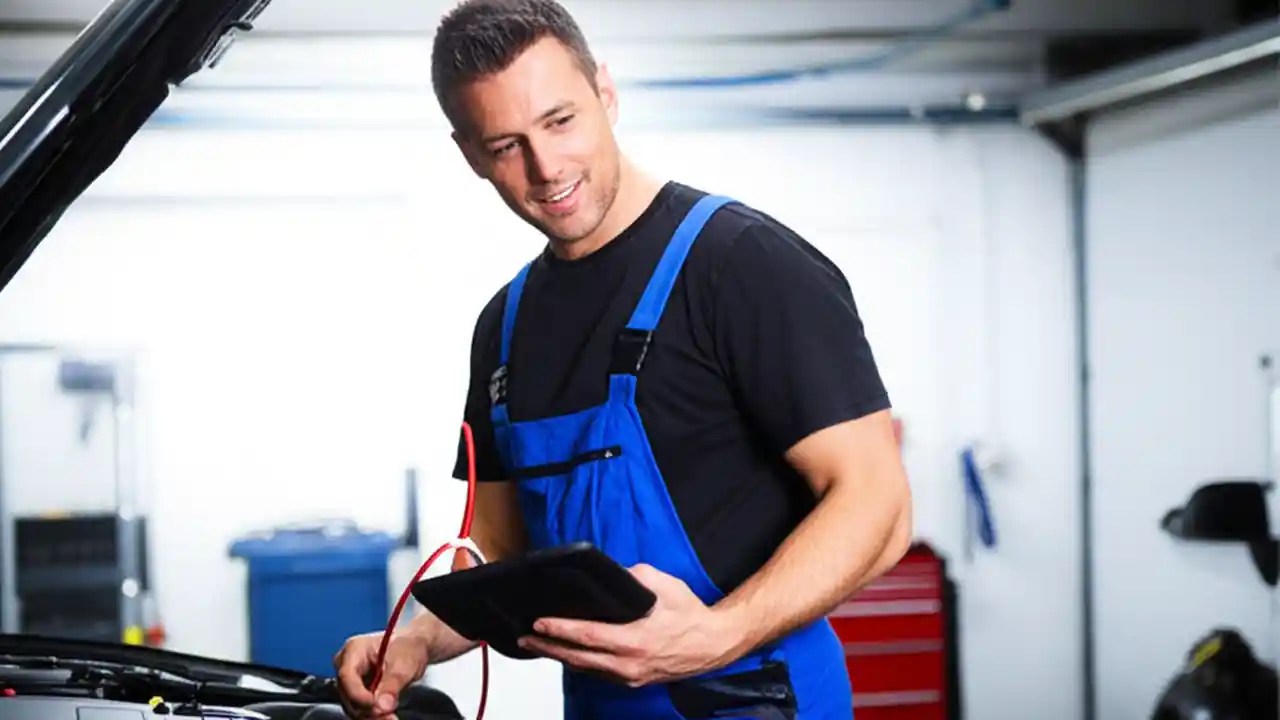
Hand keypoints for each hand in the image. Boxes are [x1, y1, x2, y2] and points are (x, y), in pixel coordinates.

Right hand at [334, 630, 428, 718]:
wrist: (413, 647)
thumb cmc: (407, 647)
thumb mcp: (404, 663)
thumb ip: (392, 684)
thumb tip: (382, 705)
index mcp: (353, 650)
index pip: (347, 676)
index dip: (359, 695)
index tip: (376, 707)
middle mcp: (346, 665)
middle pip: (348, 694)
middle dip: (368, 709)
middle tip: (389, 716)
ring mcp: (350, 680)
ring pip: (353, 706)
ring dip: (371, 715)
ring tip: (391, 717)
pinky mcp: (357, 692)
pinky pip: (360, 708)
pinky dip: (374, 715)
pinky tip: (388, 716)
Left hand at [518, 564, 739, 687]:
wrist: (713, 644)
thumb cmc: (690, 615)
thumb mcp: (665, 585)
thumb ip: (635, 577)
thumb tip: (612, 574)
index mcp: (636, 639)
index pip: (588, 636)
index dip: (561, 630)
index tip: (539, 622)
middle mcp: (629, 663)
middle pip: (578, 657)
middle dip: (548, 647)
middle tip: (525, 637)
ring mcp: (629, 676)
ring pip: (585, 668)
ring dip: (559, 656)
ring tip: (537, 645)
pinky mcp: (632, 681)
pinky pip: (598, 673)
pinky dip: (579, 663)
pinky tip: (565, 654)